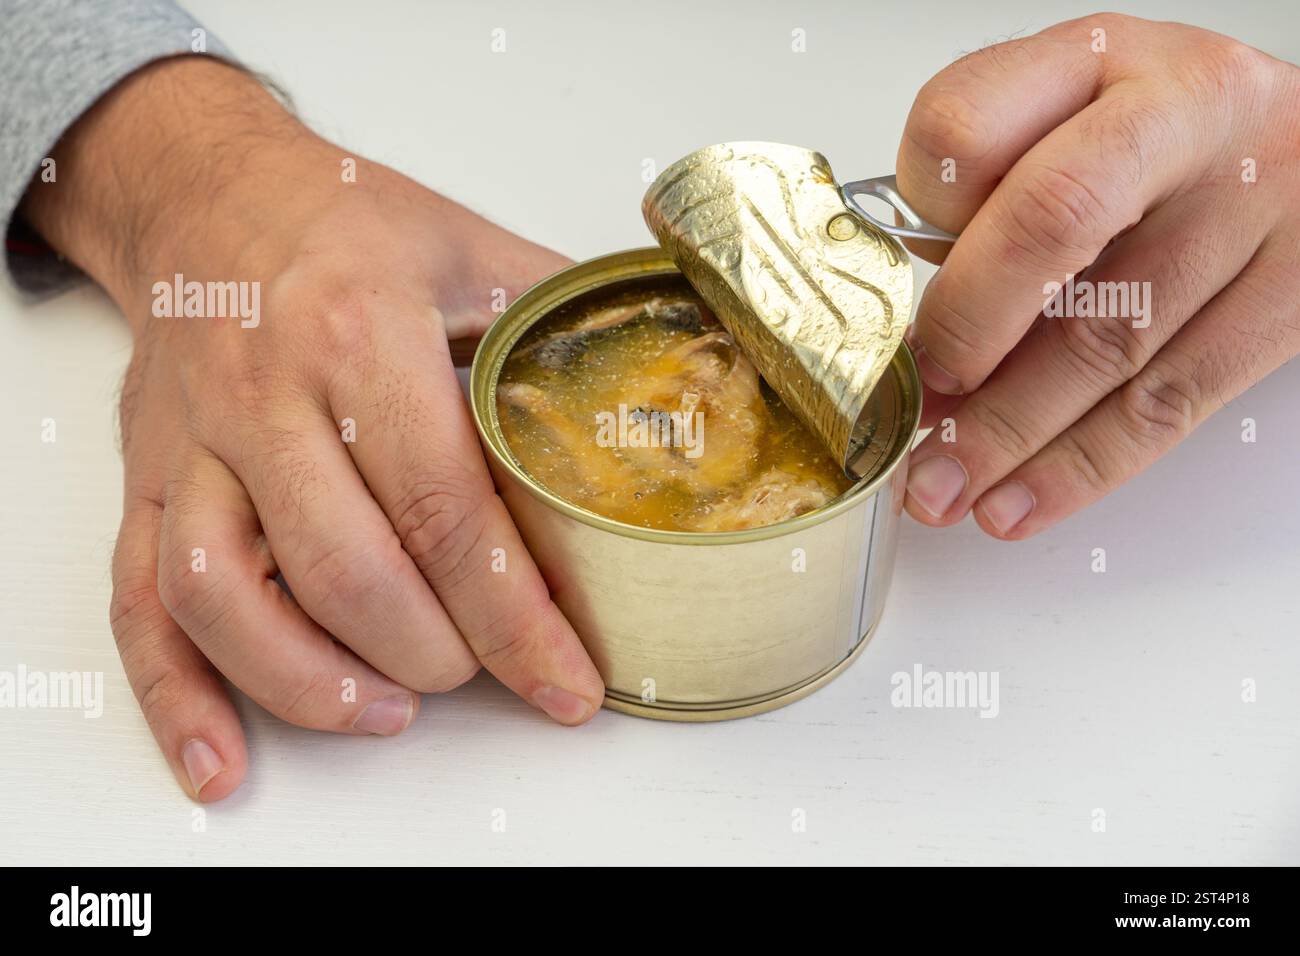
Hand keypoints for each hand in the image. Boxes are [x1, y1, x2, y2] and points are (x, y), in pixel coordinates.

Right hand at [22, 57, 604, 800]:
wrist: (205, 195)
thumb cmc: (345, 225)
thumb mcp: (471, 247)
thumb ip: (565, 323)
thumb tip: (672, 387)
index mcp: (360, 331)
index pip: (445, 507)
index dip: (515, 614)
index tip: (568, 680)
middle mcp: (265, 393)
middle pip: (346, 568)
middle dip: (437, 653)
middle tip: (494, 675)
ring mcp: (195, 445)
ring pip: (226, 595)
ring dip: (314, 681)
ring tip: (391, 712)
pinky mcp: (150, 482)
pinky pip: (140, 601)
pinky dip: (177, 694)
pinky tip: (223, 756)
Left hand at [896, 13, 1298, 537]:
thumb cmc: (1165, 140)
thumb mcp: (1070, 124)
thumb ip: (991, 200)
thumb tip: (919, 335)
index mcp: (1097, 60)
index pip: (968, 123)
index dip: (919, 214)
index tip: (898, 285)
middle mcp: (1184, 114)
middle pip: (1053, 222)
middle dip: (965, 334)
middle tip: (912, 409)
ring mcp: (1256, 201)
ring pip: (1111, 337)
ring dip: (1008, 434)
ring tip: (942, 488)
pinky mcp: (1298, 292)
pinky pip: (1173, 400)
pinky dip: (1080, 467)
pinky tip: (1018, 503)